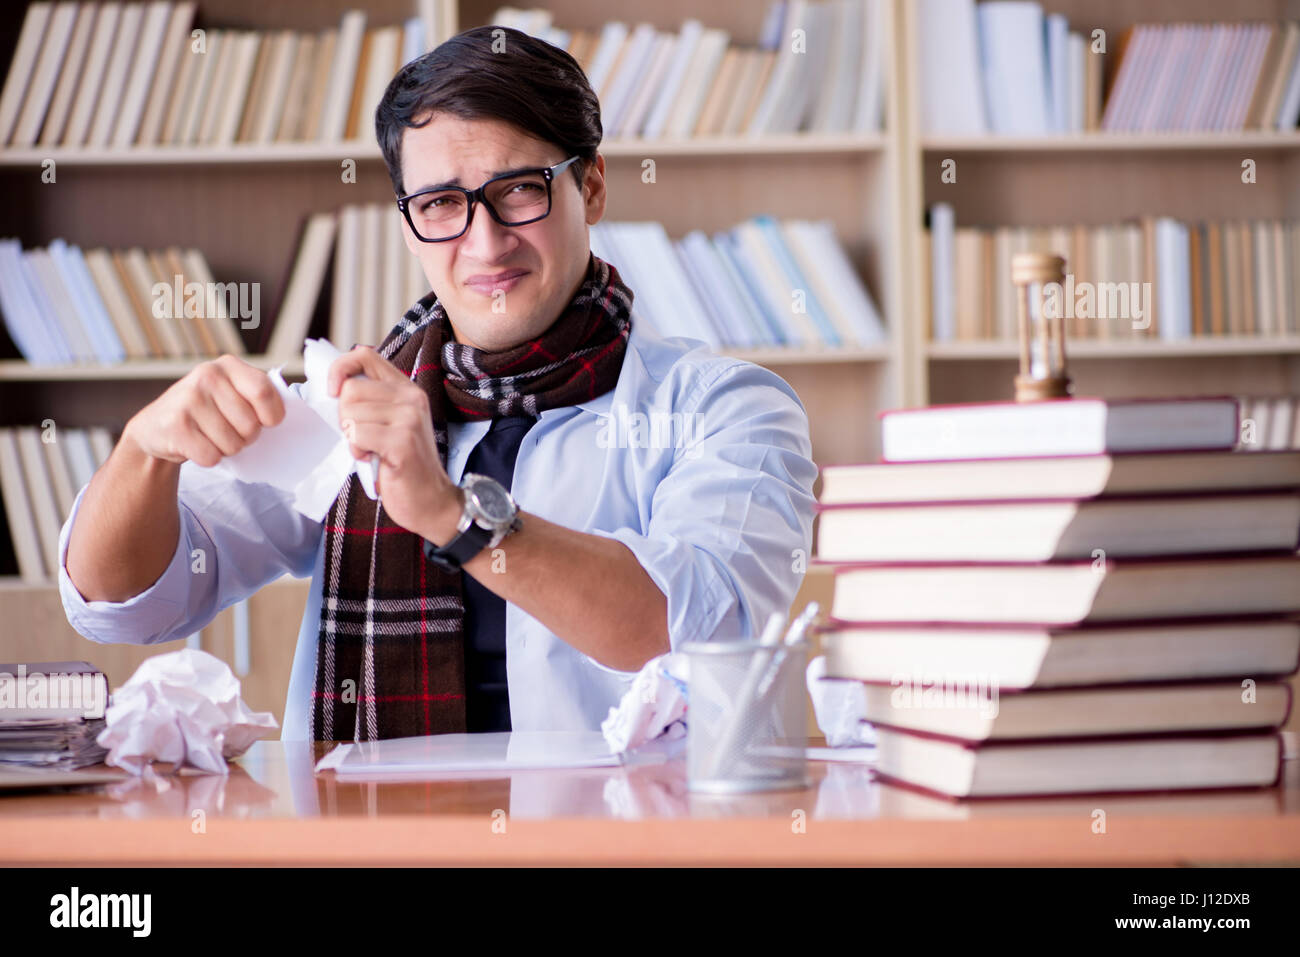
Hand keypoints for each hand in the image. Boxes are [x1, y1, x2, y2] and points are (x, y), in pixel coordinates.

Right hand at [123, 354, 284, 466]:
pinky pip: (211, 456)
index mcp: (228, 366)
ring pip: (233, 444)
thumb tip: (284, 415)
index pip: (264, 392)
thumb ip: (258, 396)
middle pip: (251, 425)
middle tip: (227, 430)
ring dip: (226, 449)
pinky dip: (208, 459)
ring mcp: (188, 399)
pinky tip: (195, 445)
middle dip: (245, 438)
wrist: (156, 428)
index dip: (272, 416)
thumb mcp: (231, 394)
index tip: (266, 423)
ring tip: (209, 436)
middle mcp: (207, 376)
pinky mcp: (175, 425)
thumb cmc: (207, 413)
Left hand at [328, 346, 462, 541]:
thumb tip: (332, 387)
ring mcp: (409, 418)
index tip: (332, 392)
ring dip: (351, 438)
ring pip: (350, 413)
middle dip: (344, 417)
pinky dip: (356, 451)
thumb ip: (371, 402)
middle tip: (362, 437)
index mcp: (406, 389)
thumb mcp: (390, 424)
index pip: (365, 354)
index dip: (340, 368)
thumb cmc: (403, 465)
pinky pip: (357, 435)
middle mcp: (411, 398)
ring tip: (371, 451)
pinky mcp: (402, 441)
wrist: (431, 501)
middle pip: (350, 389)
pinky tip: (372, 460)